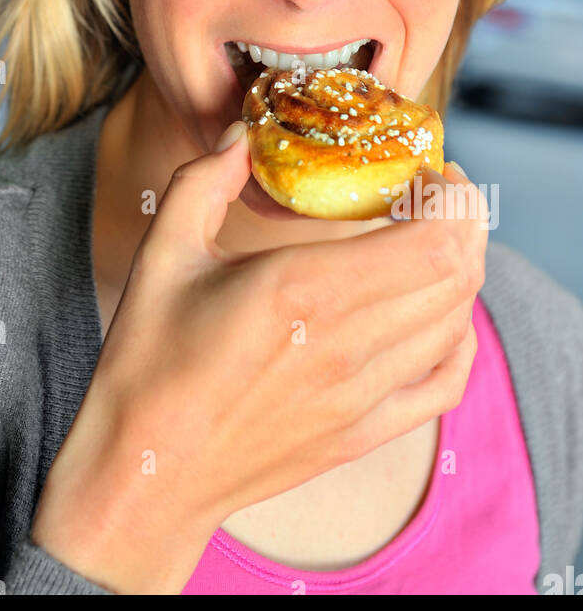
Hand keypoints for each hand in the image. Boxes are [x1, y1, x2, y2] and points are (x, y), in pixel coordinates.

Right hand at [31, 126, 485, 592]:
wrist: (146, 473)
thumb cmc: (148, 362)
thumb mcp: (162, 251)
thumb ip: (204, 181)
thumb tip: (243, 138)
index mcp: (303, 289)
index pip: (433, 242)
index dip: (453, 198)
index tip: (430, 170)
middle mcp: (347, 343)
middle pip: (458, 275)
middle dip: (465, 221)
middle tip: (436, 193)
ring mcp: (361, 395)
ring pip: (455, 323)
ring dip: (460, 271)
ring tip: (433, 240)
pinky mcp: (362, 433)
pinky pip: (444, 384)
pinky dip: (459, 341)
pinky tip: (439, 315)